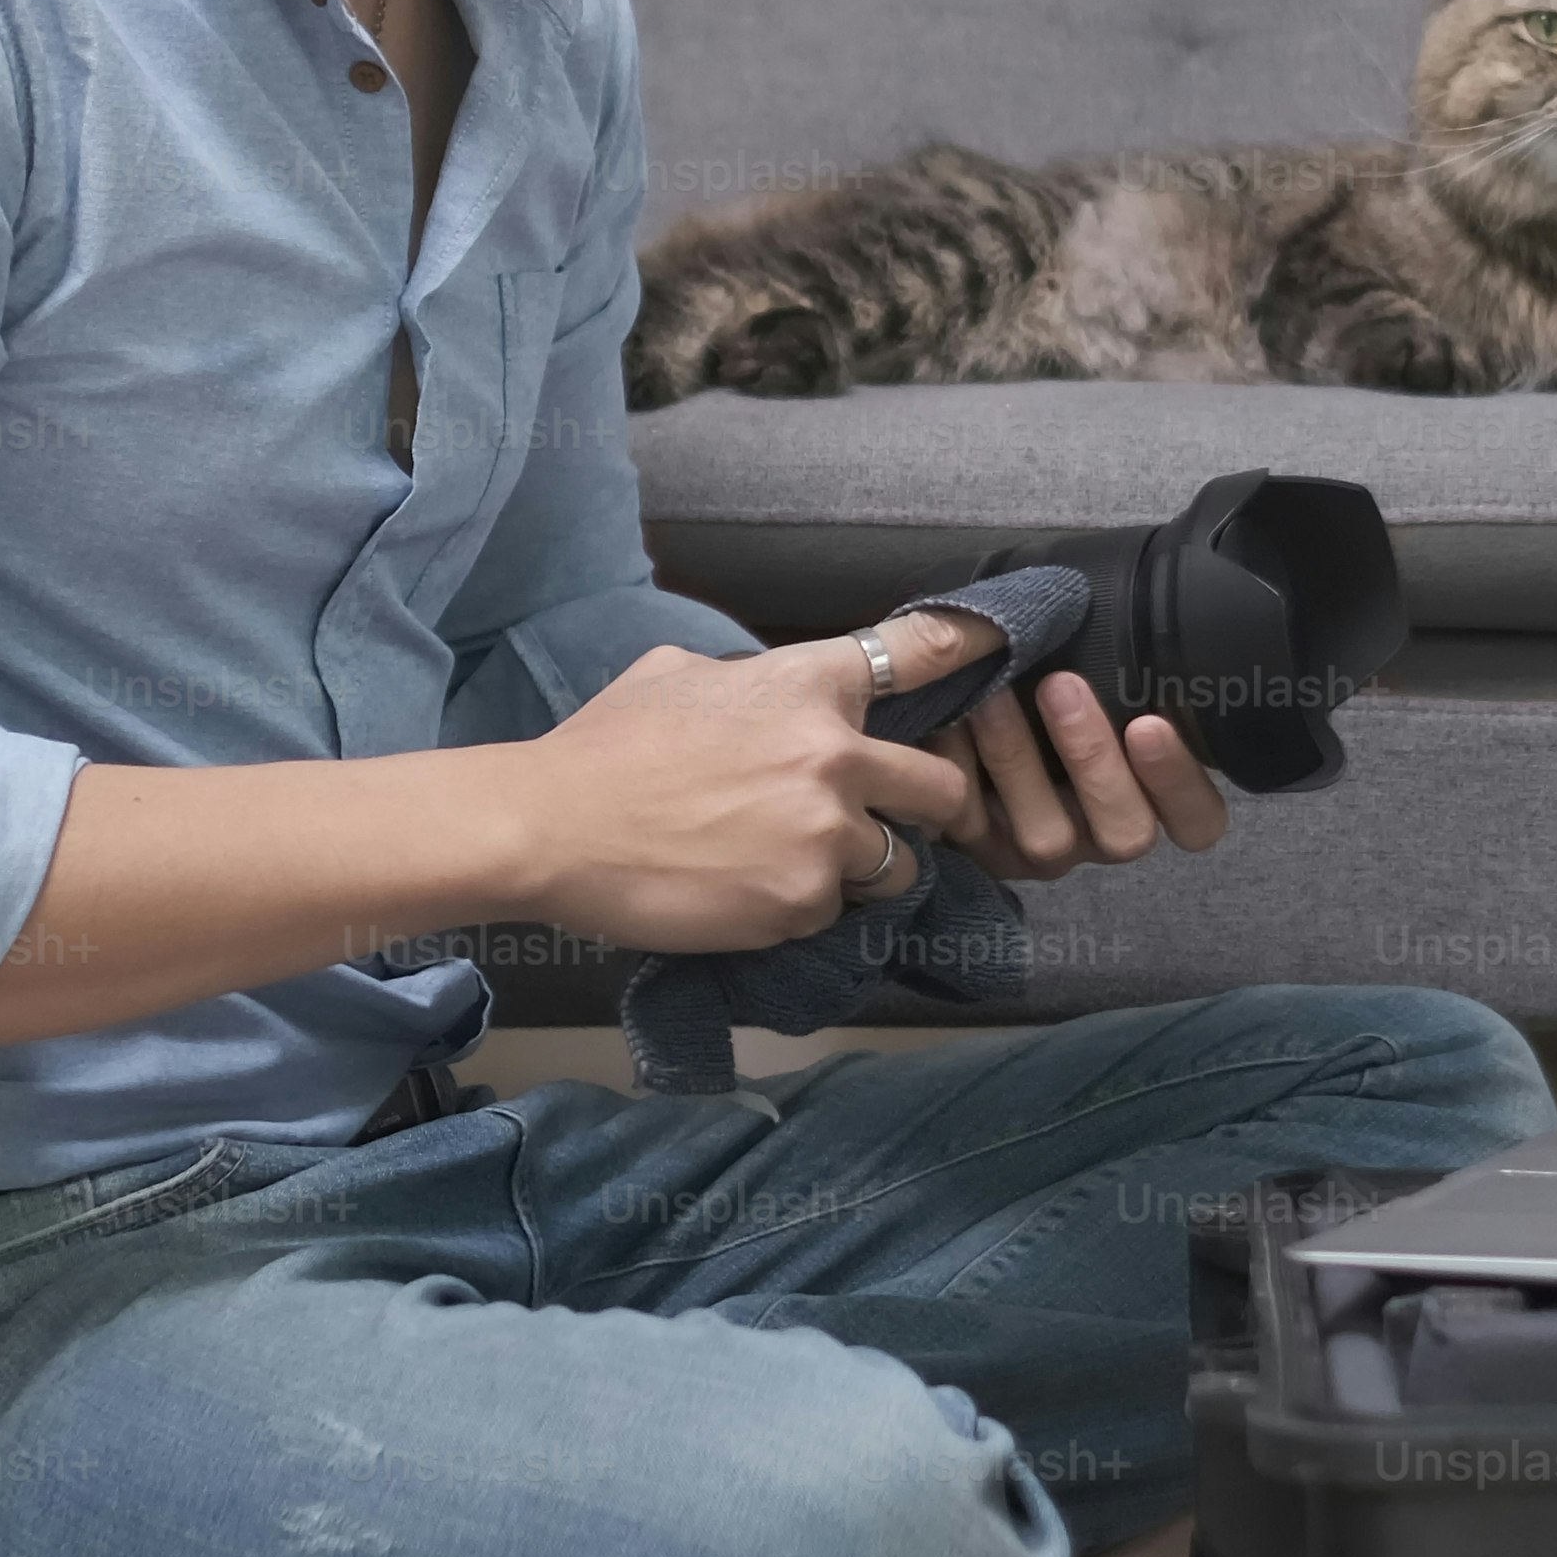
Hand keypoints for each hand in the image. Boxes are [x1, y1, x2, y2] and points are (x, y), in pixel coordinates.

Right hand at [510, 641, 981, 953]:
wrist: (550, 827)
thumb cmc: (604, 748)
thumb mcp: (680, 675)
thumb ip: (750, 681)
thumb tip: (770, 690)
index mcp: (807, 683)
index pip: (921, 652)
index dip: (974, 646)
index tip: (1005, 643)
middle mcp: (834, 753)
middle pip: (944, 786)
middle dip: (925, 808)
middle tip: (884, 820)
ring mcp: (825, 833)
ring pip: (896, 863)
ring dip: (863, 870)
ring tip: (792, 866)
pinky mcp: (802, 900)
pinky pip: (834, 912)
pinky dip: (802, 910)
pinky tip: (745, 894)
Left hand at [936, 665, 1232, 887]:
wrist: (955, 688)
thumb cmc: (1045, 668)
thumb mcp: (1091, 661)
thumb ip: (1121, 660)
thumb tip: (1131, 612)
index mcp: (1151, 792)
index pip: (1198, 820)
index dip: (1180, 783)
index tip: (1150, 722)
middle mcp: (1104, 831)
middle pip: (1127, 833)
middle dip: (1094, 758)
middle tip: (1061, 686)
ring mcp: (1046, 848)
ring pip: (1050, 838)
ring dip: (1019, 760)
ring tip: (991, 693)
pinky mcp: (986, 853)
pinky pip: (977, 831)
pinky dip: (961, 770)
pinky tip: (945, 721)